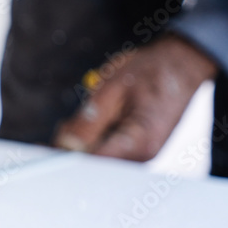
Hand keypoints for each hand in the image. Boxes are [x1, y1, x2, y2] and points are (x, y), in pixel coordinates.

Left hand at [54, 35, 216, 160]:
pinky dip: (93, 137)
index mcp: (137, 143)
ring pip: (94, 158)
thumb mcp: (111, 89)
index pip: (90, 163)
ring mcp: (139, 156)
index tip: (44, 149)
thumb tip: (63, 146)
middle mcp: (140, 157)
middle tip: (73, 119)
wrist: (183, 64)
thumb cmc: (152, 71)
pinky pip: (104, 151)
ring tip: (95, 112)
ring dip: (83, 139)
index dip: (63, 157)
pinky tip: (100, 119)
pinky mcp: (134, 152)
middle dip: (72, 145)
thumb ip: (86, 123)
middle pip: (90, 164)